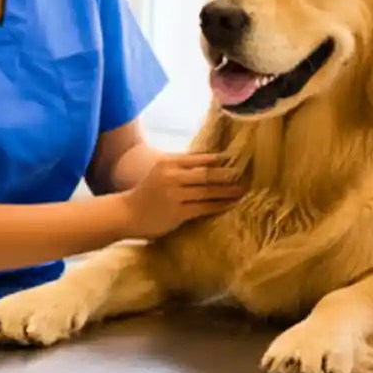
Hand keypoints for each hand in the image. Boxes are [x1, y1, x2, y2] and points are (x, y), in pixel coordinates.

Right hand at [123, 153, 244, 237]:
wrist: (126, 214)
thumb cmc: (146, 194)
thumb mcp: (160, 173)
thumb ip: (180, 168)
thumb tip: (209, 163)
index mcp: (168, 163)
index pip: (199, 158)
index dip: (219, 159)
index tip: (236, 159)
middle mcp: (172, 176)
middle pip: (207, 174)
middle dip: (228, 174)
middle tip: (246, 174)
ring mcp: (175, 195)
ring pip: (208, 191)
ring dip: (228, 191)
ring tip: (243, 190)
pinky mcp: (178, 212)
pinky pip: (204, 208)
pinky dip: (219, 205)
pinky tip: (230, 204)